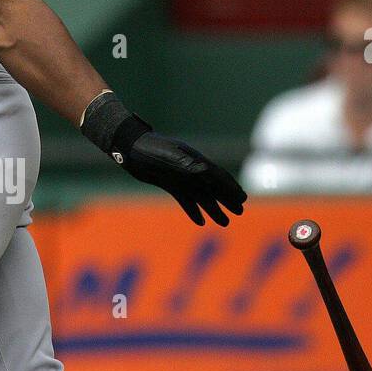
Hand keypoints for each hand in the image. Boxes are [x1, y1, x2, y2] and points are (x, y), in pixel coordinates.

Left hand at [121, 126, 246, 226]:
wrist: (129, 148)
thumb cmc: (148, 148)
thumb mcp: (166, 154)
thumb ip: (184, 162)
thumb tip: (205, 170)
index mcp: (194, 161)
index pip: (217, 176)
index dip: (230, 188)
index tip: (242, 199)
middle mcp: (190, 170)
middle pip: (213, 187)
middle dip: (227, 200)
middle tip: (240, 212)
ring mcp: (180, 177)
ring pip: (202, 197)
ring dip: (214, 209)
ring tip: (225, 223)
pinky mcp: (169, 184)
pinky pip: (185, 200)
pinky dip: (193, 210)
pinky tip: (200, 222)